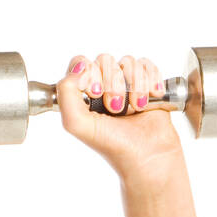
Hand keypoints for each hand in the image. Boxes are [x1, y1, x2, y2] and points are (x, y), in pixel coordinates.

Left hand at [57, 52, 184, 175]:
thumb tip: (78, 66)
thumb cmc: (112, 144)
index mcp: (82, 92)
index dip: (89, 74)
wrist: (147, 156)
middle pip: (105, 60)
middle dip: (113, 84)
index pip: (80, 62)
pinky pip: (148, 66)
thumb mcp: (76, 123)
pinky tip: (149, 102)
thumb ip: (65, 93)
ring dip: (134, 86)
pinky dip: (151, 83)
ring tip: (135, 108)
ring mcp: (126, 84)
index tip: (95, 94)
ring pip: (128, 62)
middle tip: (115, 108)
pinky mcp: (148, 84)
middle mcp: (103, 85)